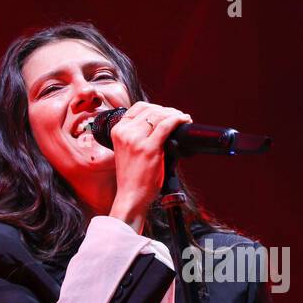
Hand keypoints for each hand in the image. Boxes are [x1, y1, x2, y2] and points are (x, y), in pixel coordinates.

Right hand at [108, 102, 191, 230]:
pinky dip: (178, 120)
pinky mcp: (149, 148)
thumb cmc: (133, 177)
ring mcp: (136, 140)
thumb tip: (160, 123)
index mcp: (117, 131)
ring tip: (183, 119)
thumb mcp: (128, 150)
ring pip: (159, 115)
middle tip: (178, 116)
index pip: (138, 108)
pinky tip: (184, 121)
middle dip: (168, 110)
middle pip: (151, 110)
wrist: (131, 195)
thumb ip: (138, 136)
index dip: (155, 107)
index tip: (166, 112)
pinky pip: (166, 126)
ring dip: (175, 114)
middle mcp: (125, 133)